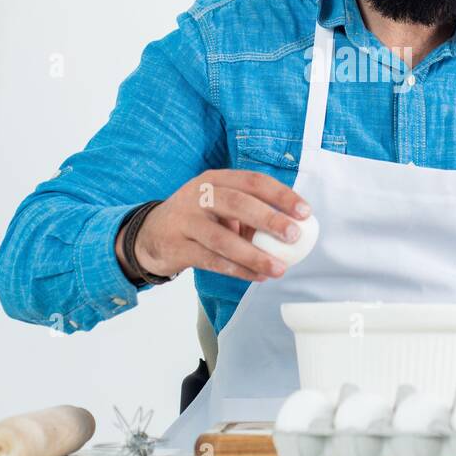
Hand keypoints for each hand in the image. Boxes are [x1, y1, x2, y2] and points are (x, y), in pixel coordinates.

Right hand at [132, 169, 311, 281]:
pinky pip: (212, 260)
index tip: (305, 212)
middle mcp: (199, 195)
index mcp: (216, 179)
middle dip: (270, 220)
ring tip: (279, 268)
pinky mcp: (177, 246)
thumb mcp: (221, 206)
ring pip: (223, 238)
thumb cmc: (199, 218)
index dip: (281, 195)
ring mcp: (185, 220)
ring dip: (255, 255)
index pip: (253, 181)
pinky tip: (257, 276)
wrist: (151, 234)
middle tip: (294, 236)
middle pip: (238, 203)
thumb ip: (251, 214)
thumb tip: (296, 229)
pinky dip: (237, 270)